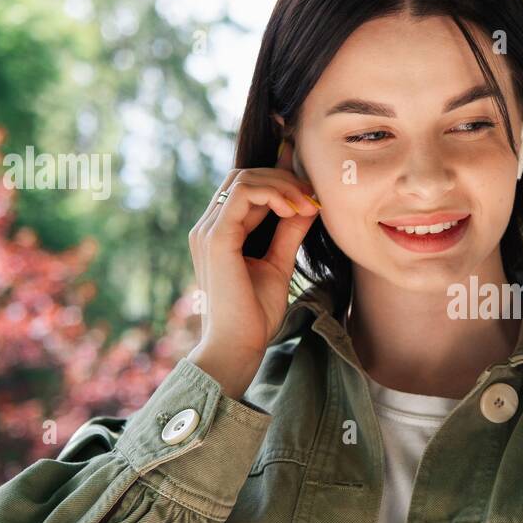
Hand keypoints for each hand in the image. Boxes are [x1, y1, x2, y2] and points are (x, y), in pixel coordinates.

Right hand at [187, 137, 320, 398]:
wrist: (238, 346)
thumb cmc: (255, 314)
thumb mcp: (279, 263)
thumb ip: (289, 232)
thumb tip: (309, 204)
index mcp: (220, 232)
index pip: (247, 188)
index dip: (282, 183)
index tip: (313, 199)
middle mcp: (208, 226)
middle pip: (245, 176)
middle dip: (285, 179)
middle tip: (315, 198)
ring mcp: (208, 230)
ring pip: (244, 178)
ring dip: (282, 185)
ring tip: (308, 205)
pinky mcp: (216, 238)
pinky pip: (243, 194)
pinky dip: (273, 194)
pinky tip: (294, 211)